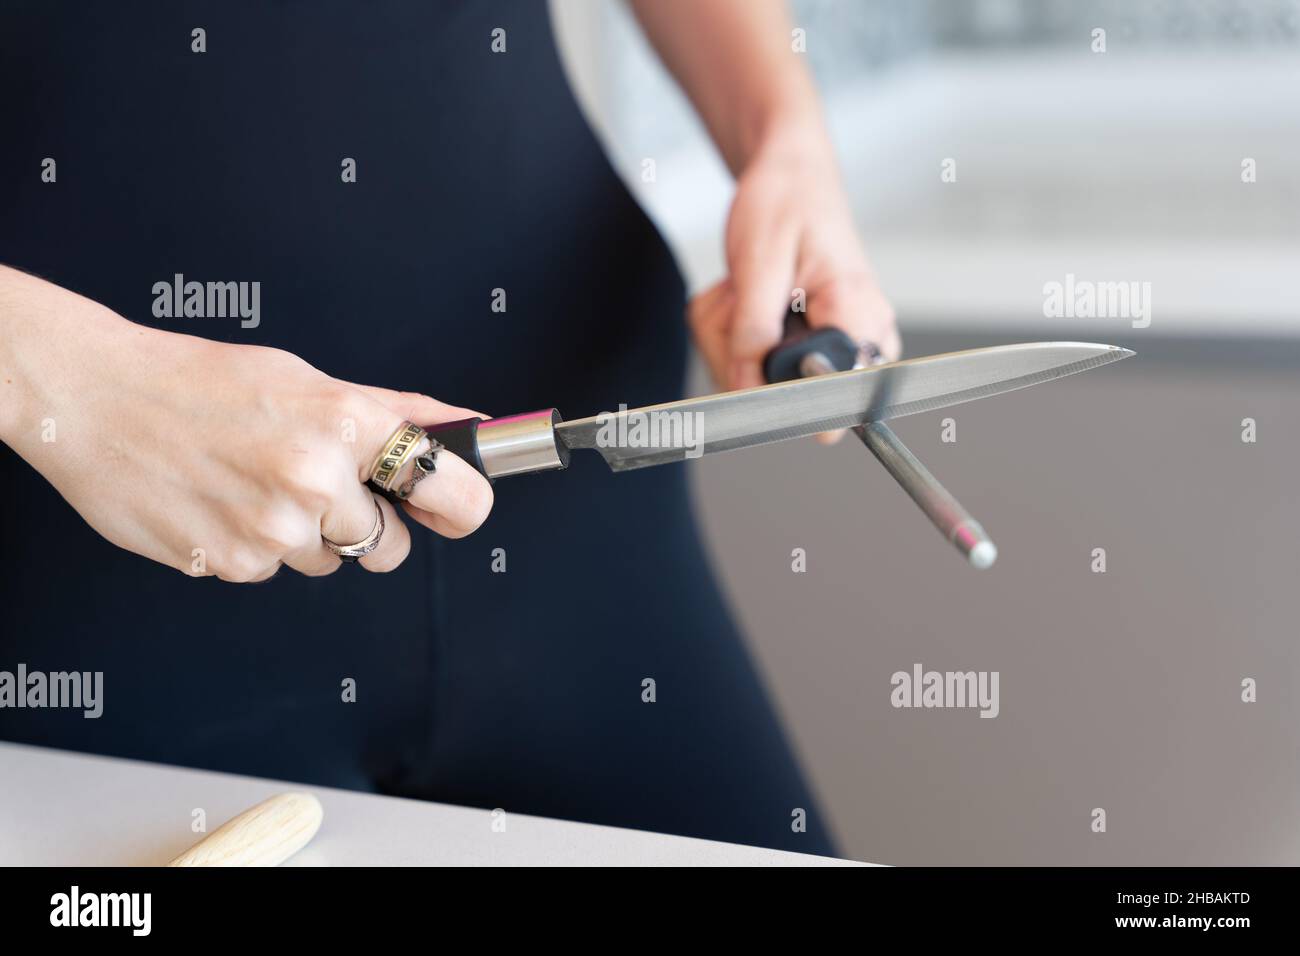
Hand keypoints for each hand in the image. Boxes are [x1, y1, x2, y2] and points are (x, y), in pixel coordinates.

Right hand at [2, 272, 491, 581]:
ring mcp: (275, 528)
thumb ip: (396, 411)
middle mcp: (318, 477)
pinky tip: (222, 502)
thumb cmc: (201, 381)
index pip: (455, 492)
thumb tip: (469, 426)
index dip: (459, 505)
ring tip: (252, 482)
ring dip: (302, 534)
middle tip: (316, 487)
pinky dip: (253, 546)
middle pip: (392, 547)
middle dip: (366, 527)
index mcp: (348, 422)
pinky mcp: (232, 566)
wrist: (95, 399)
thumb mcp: (309, 380)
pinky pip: (272, 571)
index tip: (452, 508)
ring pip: (327, 561)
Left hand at [688, 121, 898, 440]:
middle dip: (739, 351)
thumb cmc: (787, 202)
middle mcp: (857, 340)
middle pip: (783, 397)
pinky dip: (730, 334)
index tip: (747, 349)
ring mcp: (831, 348)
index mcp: (859, 317)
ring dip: (729, 337)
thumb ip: (753, 332)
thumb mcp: (760, 263)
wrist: (790, 177)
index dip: (778, 388)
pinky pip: (749, 367)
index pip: (830, 398)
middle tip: (742, 297)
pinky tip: (746, 300)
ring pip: (756, 382)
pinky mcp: (805, 348)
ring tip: (746, 290)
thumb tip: (747, 389)